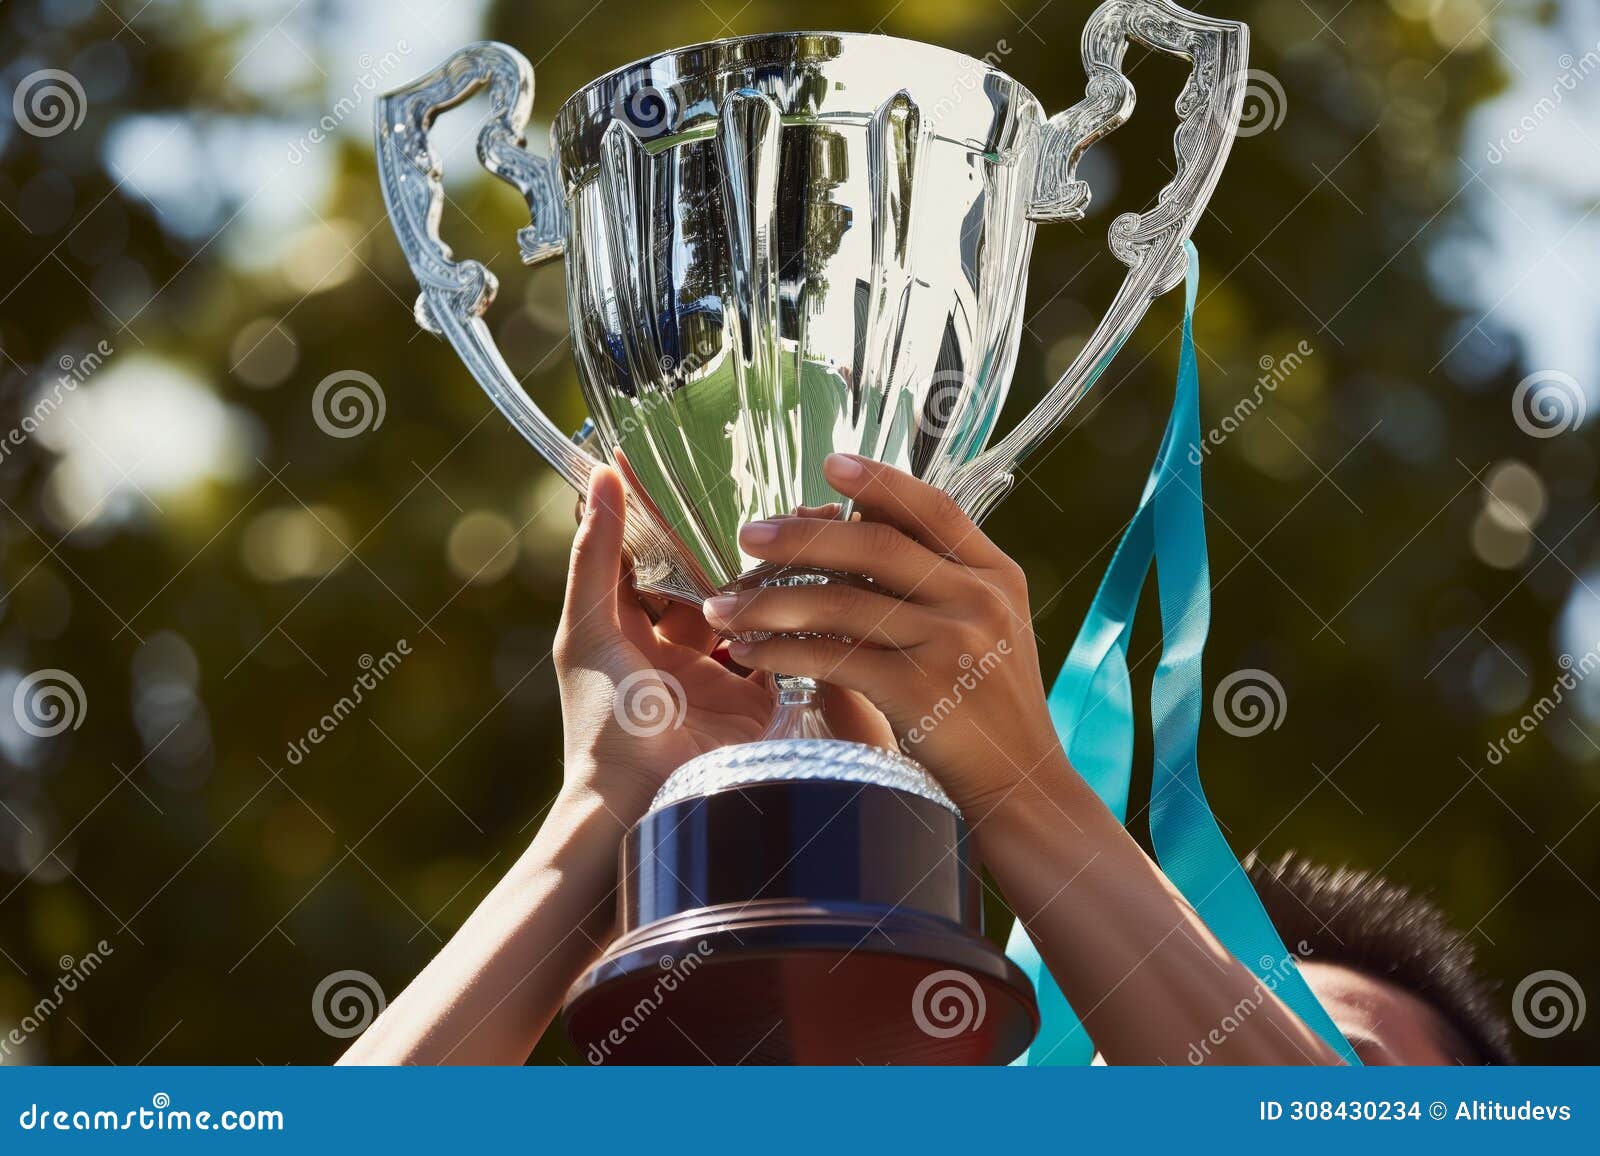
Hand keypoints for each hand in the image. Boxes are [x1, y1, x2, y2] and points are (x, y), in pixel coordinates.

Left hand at [555, 466, 771, 822]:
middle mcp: (672, 653)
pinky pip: (780, 655)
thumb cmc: (603, 718)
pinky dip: (792, 628)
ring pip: (746, 615)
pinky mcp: (756, 705)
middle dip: (726, 552)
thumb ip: (596, 555)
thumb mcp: (591, 627)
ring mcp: (716, 679)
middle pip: (704, 587)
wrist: (642, 802)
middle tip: (761, 500)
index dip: (662, 521)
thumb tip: (600, 475)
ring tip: (793, 539)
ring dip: (765, 585)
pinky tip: (813, 588)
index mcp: (625, 633)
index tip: (688, 470)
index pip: (647, 562)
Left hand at [701, 453, 1063, 816]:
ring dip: (772, 601)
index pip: (934, 509)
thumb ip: (938, 584)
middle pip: (877, 545)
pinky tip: (748, 651)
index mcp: (996, 575)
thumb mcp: (986, 631)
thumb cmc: (990, 710)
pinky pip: (833, 657)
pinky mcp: (922, 690)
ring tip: (722, 604)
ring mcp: (952, 643)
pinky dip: (781, 651)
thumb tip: (858, 533)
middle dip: (804, 536)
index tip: (829, 464)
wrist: (1026, 787)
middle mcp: (978, 599)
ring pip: (843, 602)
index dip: (879, 482)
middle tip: (749, 534)